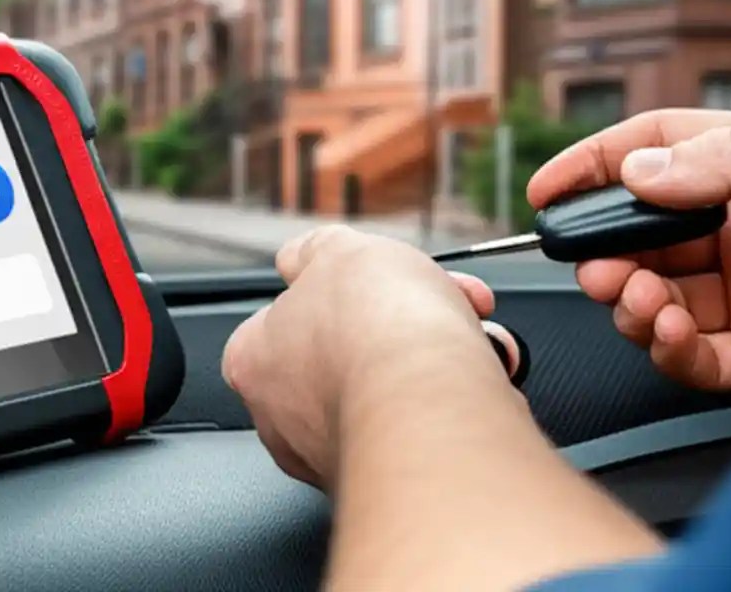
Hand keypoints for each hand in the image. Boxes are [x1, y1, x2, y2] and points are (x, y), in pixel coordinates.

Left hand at [222, 225, 520, 488]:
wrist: (436, 403)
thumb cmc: (379, 331)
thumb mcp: (341, 250)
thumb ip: (316, 250)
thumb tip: (301, 256)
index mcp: (253, 363)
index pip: (284, 321)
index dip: (340, 291)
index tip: (373, 282)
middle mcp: (284, 422)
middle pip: (346, 355)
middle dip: (397, 324)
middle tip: (434, 303)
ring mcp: (335, 457)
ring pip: (390, 392)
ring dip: (434, 357)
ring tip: (468, 334)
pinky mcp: (390, 479)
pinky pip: (424, 428)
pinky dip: (452, 399)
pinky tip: (477, 375)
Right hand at [528, 109, 730, 392]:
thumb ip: (730, 160)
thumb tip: (641, 171)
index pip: (661, 154)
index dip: (599, 165)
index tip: (550, 188)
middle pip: (645, 235)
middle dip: (607, 248)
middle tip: (593, 262)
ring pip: (655, 296)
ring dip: (628, 299)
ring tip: (634, 298)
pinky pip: (688, 356)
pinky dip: (662, 348)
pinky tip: (665, 332)